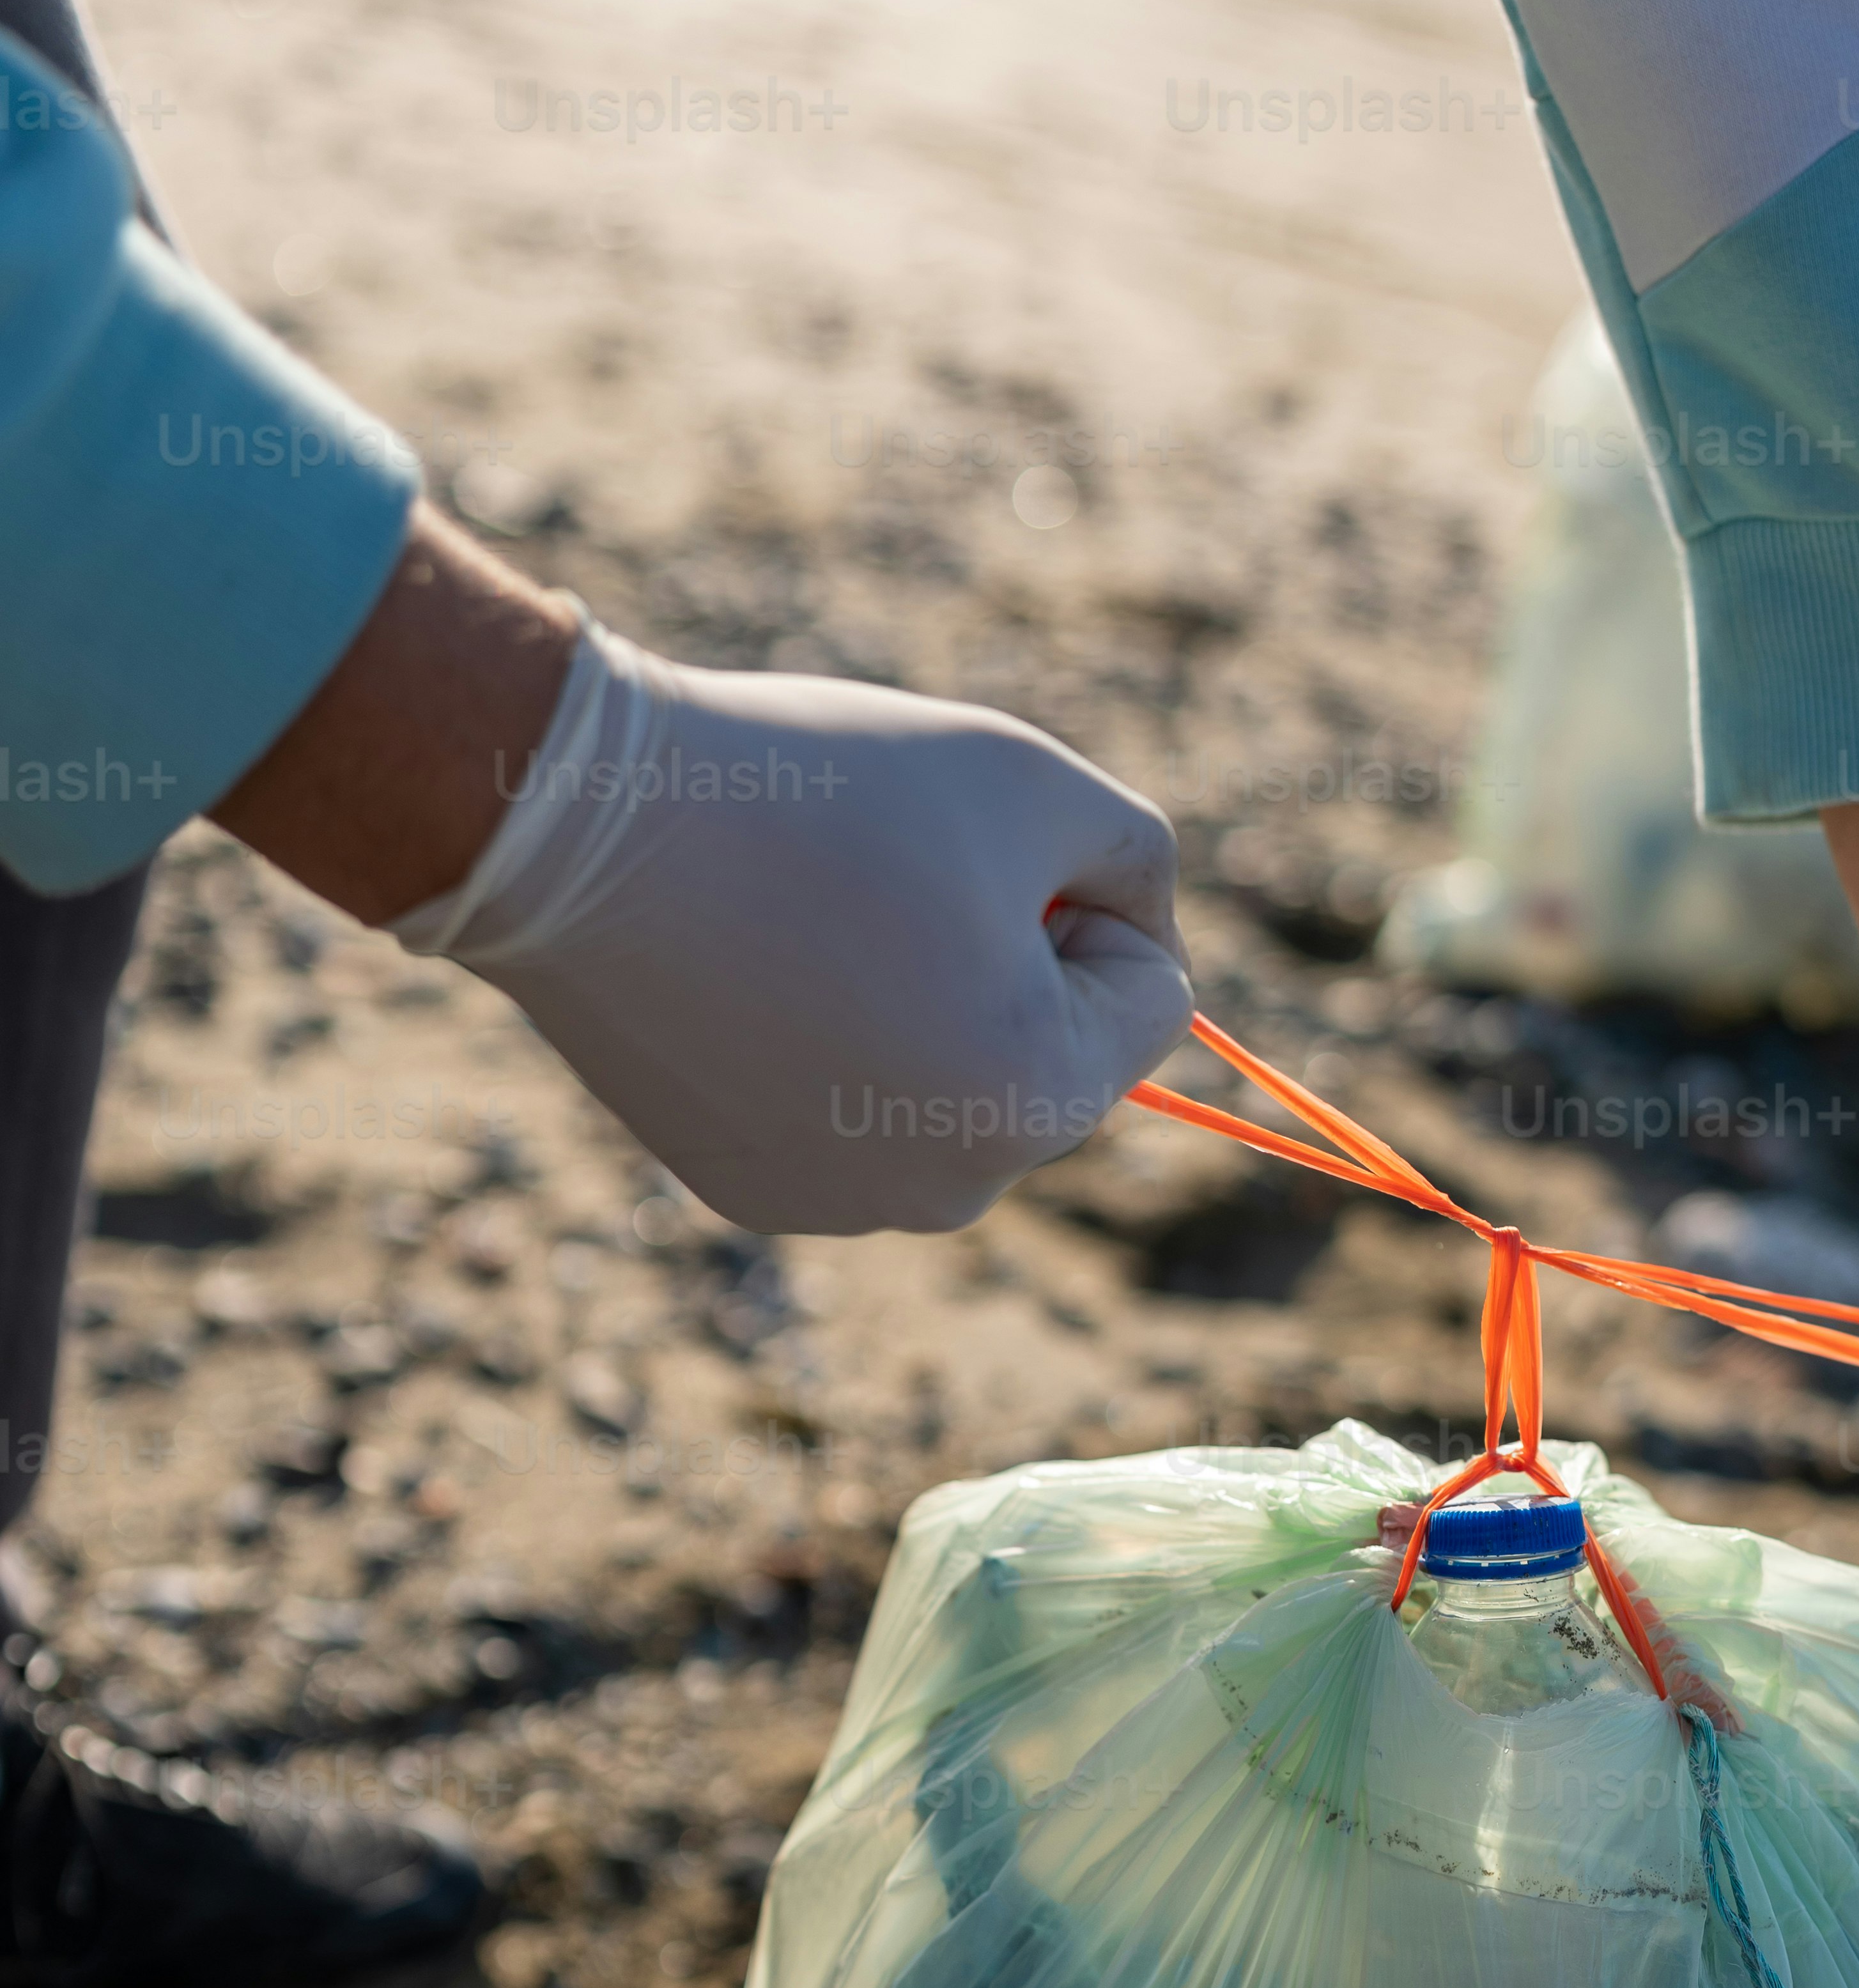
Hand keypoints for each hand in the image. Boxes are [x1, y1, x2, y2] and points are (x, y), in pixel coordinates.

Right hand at [390, 617, 1189, 1233]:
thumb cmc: (816, 788)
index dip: (1082, 900)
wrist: (578, 827)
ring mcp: (846, 1209)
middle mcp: (952, 1190)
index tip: (972, 853)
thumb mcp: (1029, 778)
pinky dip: (826, 1047)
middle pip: (1052, 1058)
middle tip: (882, 883)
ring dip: (920, 1008)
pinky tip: (752, 976)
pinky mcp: (757, 1195)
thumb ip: (1140, 860)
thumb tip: (1146, 938)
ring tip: (810, 925)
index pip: (1152, 998)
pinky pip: (852, 1116)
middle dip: (1009, 968)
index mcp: (1038, 1099)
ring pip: (951, 1091)